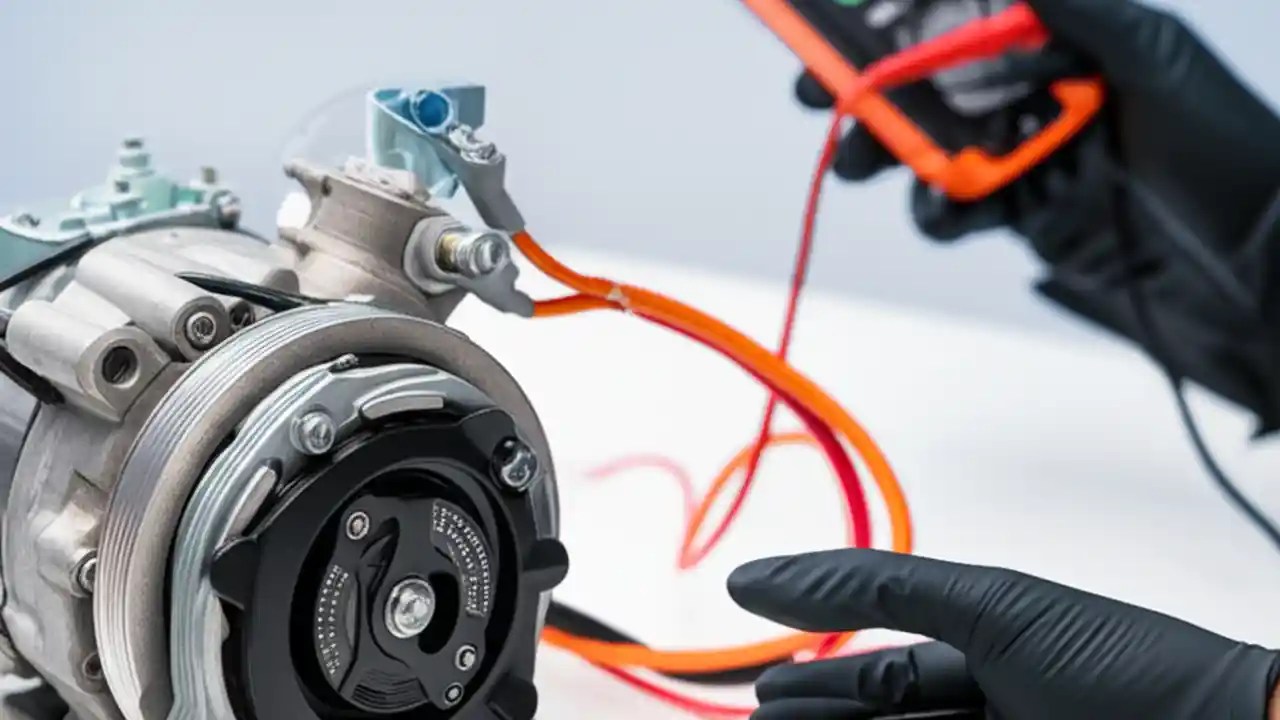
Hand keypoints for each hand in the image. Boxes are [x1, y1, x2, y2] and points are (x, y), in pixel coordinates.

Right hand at [727, 549, 1279, 718]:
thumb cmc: (1123, 663)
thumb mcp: (984, 607)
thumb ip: (869, 589)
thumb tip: (756, 578)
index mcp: (994, 653)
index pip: (889, 668)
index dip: (822, 667)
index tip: (760, 669)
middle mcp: (998, 710)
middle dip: (820, 719)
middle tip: (759, 719)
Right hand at [798, 0, 1279, 428]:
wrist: (1249, 258)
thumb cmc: (1220, 144)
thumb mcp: (1153, 59)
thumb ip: (1080, 14)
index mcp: (1061, 37)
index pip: (965, 13)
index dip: (902, 15)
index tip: (842, 20)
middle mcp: (1036, 87)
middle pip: (931, 76)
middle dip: (870, 82)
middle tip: (821, 90)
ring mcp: (1024, 149)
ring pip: (931, 142)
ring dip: (887, 150)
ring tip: (862, 160)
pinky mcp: (1020, 209)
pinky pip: (956, 205)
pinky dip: (936, 209)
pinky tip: (945, 207)